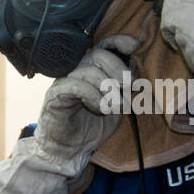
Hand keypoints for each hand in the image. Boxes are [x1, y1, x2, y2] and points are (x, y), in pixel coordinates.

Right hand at [33, 36, 136, 174]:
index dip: (119, 41)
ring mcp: (64, 82)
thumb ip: (125, 87)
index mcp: (92, 70)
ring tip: (115, 106)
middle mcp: (76, 71)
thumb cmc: (91, 129)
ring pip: (89, 69)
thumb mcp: (117, 105)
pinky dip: (93, 96)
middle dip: (119, 69)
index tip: (135, 47)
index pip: (104, 45)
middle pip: (98, 54)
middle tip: (128, 88)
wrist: (69, 152)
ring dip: (108, 88)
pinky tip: (99, 109)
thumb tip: (138, 69)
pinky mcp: (55, 94)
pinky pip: (76, 85)